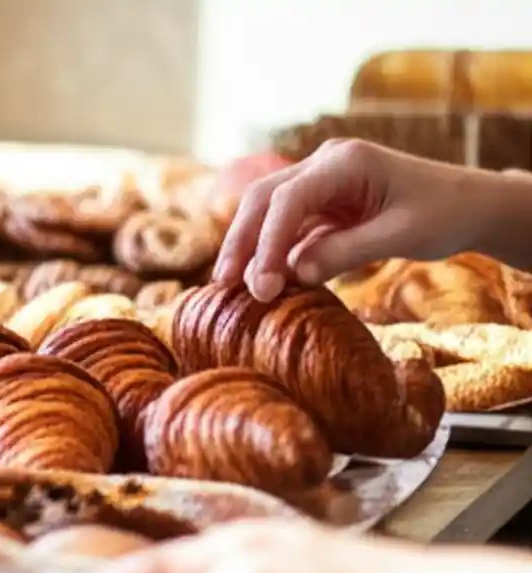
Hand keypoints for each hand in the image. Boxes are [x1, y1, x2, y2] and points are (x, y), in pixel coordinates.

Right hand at [213, 139, 531, 301]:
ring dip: (250, 248)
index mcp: (347, 161)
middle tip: (225, 284)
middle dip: (242, 241)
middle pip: (264, 198)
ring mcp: (320, 181)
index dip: (266, 242)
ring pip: (267, 211)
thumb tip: (292, 274)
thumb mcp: (400, 236)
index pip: (288, 198)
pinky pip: (287, 226)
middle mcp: (325, 163)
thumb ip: (345, 252)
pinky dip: (272, 252)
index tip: (258, 284)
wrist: (469, 205)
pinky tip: (263, 280)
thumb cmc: (444, 214)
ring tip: (234, 287)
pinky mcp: (321, 202)